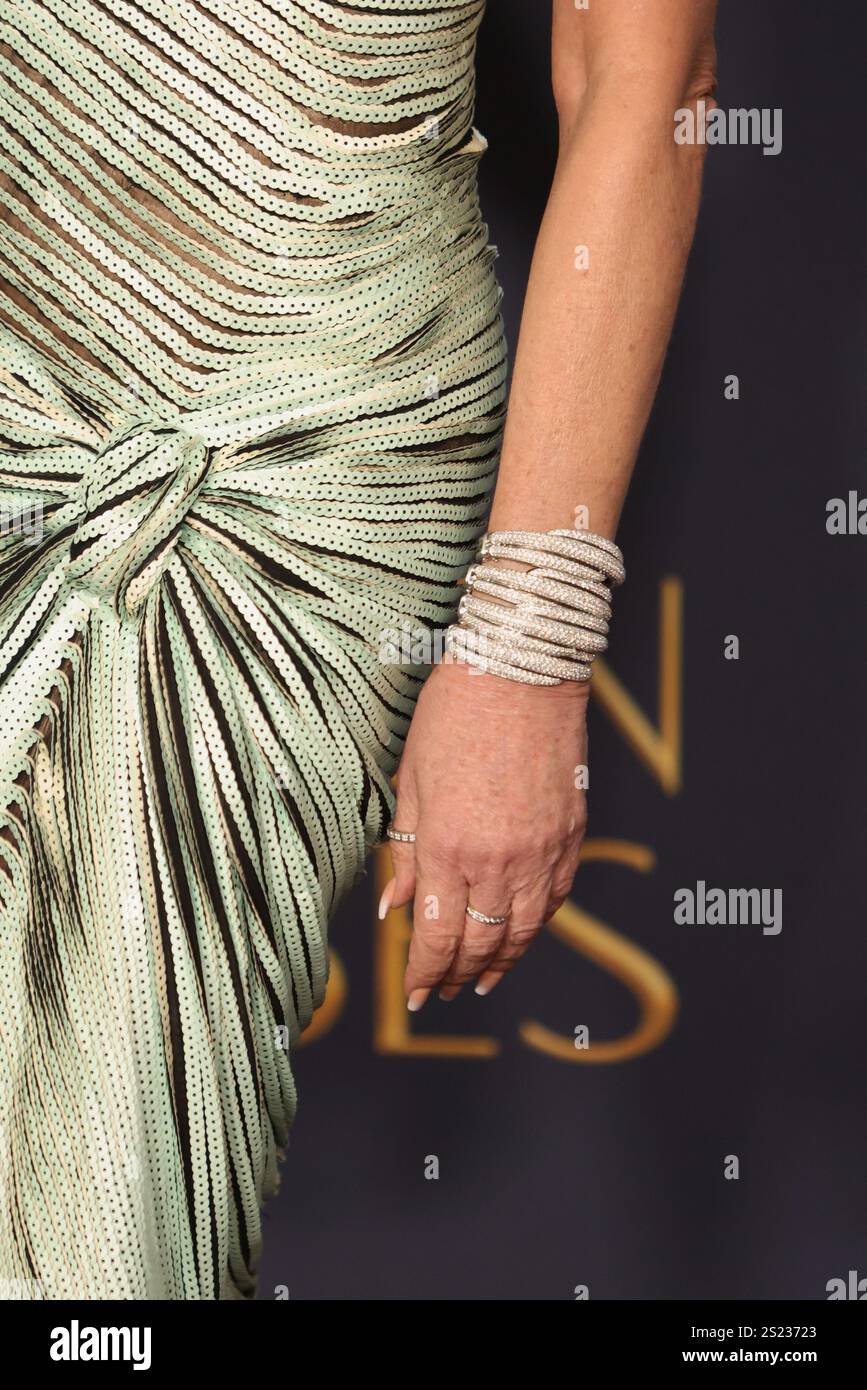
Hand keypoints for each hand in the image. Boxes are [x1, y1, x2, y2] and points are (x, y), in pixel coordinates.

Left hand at [381, 659, 589, 1008]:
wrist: (522, 670)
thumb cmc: (455, 712)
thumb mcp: (411, 780)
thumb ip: (404, 849)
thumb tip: (395, 905)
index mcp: (448, 847)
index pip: (436, 937)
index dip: (424, 974)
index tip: (415, 995)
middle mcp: (498, 860)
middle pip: (481, 943)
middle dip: (457, 975)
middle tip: (443, 992)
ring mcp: (542, 851)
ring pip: (525, 931)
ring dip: (501, 962)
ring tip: (482, 979)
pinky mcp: (572, 835)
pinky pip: (557, 898)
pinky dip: (537, 924)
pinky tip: (522, 932)